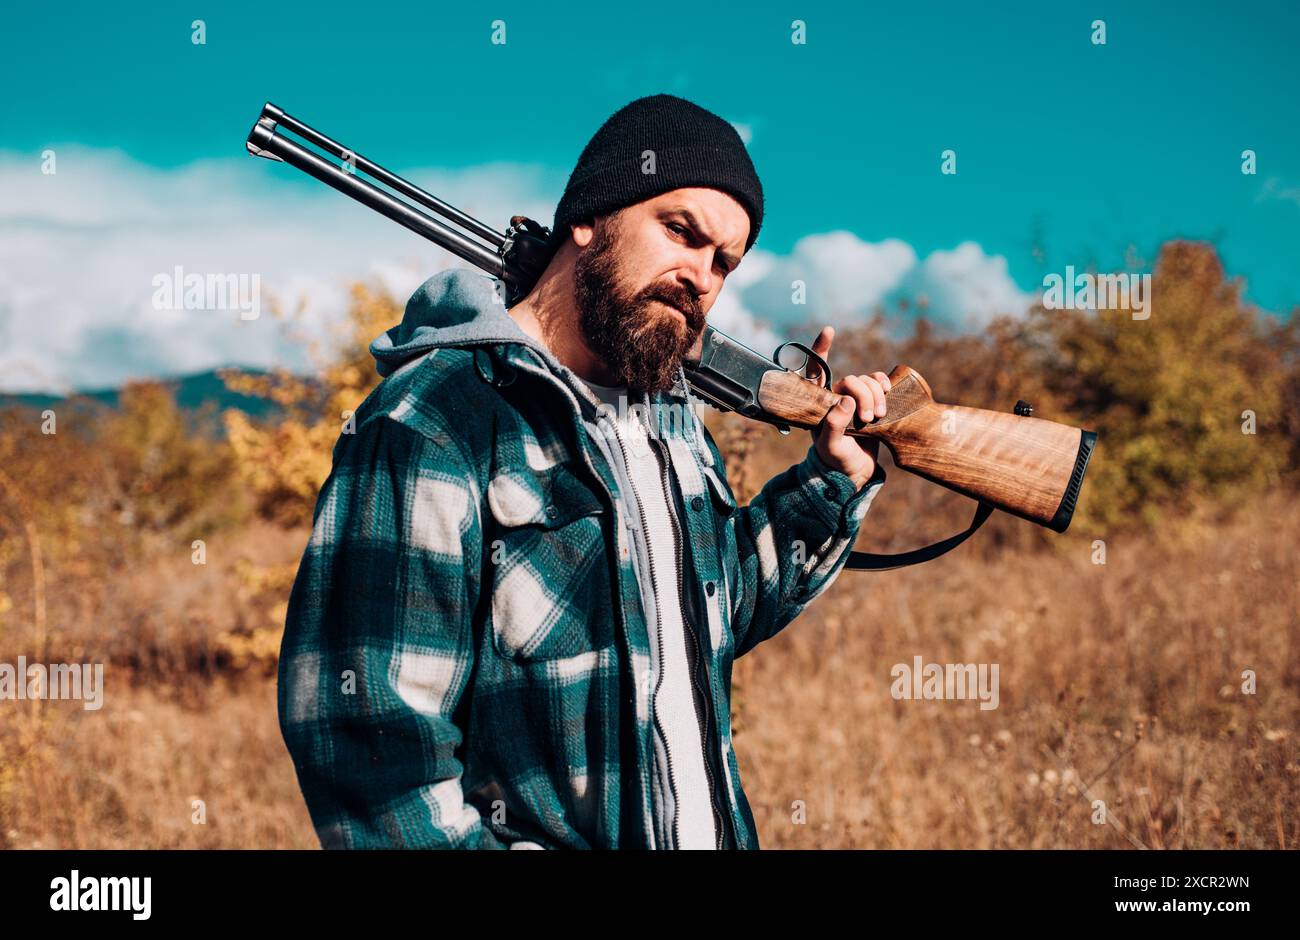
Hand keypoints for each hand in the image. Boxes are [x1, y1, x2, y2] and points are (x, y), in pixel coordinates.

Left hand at [804, 326, 890, 489]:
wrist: (854, 473)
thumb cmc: (835, 460)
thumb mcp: (830, 447)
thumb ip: (833, 425)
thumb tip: (846, 401)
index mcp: (818, 404)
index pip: (815, 371)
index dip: (820, 349)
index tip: (829, 331)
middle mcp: (834, 397)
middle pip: (850, 380)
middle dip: (863, 395)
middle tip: (868, 418)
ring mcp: (852, 399)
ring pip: (866, 382)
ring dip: (875, 396)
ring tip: (877, 417)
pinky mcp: (870, 402)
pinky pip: (877, 383)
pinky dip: (883, 385)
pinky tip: (887, 394)